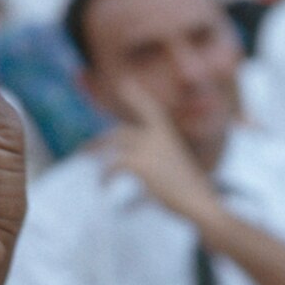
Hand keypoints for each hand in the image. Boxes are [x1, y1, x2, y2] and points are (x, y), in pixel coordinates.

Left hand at [98, 86, 220, 229]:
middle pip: (121, 132)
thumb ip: (159, 163)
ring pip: (114, 142)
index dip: (137, 95)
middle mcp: (158, 136)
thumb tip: (139, 168)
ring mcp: (149, 147)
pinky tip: (102, 187)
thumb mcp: (176, 170)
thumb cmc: (191, 191)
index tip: (125, 82)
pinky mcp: (141, 163)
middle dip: (101, 141)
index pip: (150, 108)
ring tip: (86, 163)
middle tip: (84, 150)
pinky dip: (105, 176)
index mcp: (168, 135)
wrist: (200, 202)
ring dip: (97, 152)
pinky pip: (114, 165)